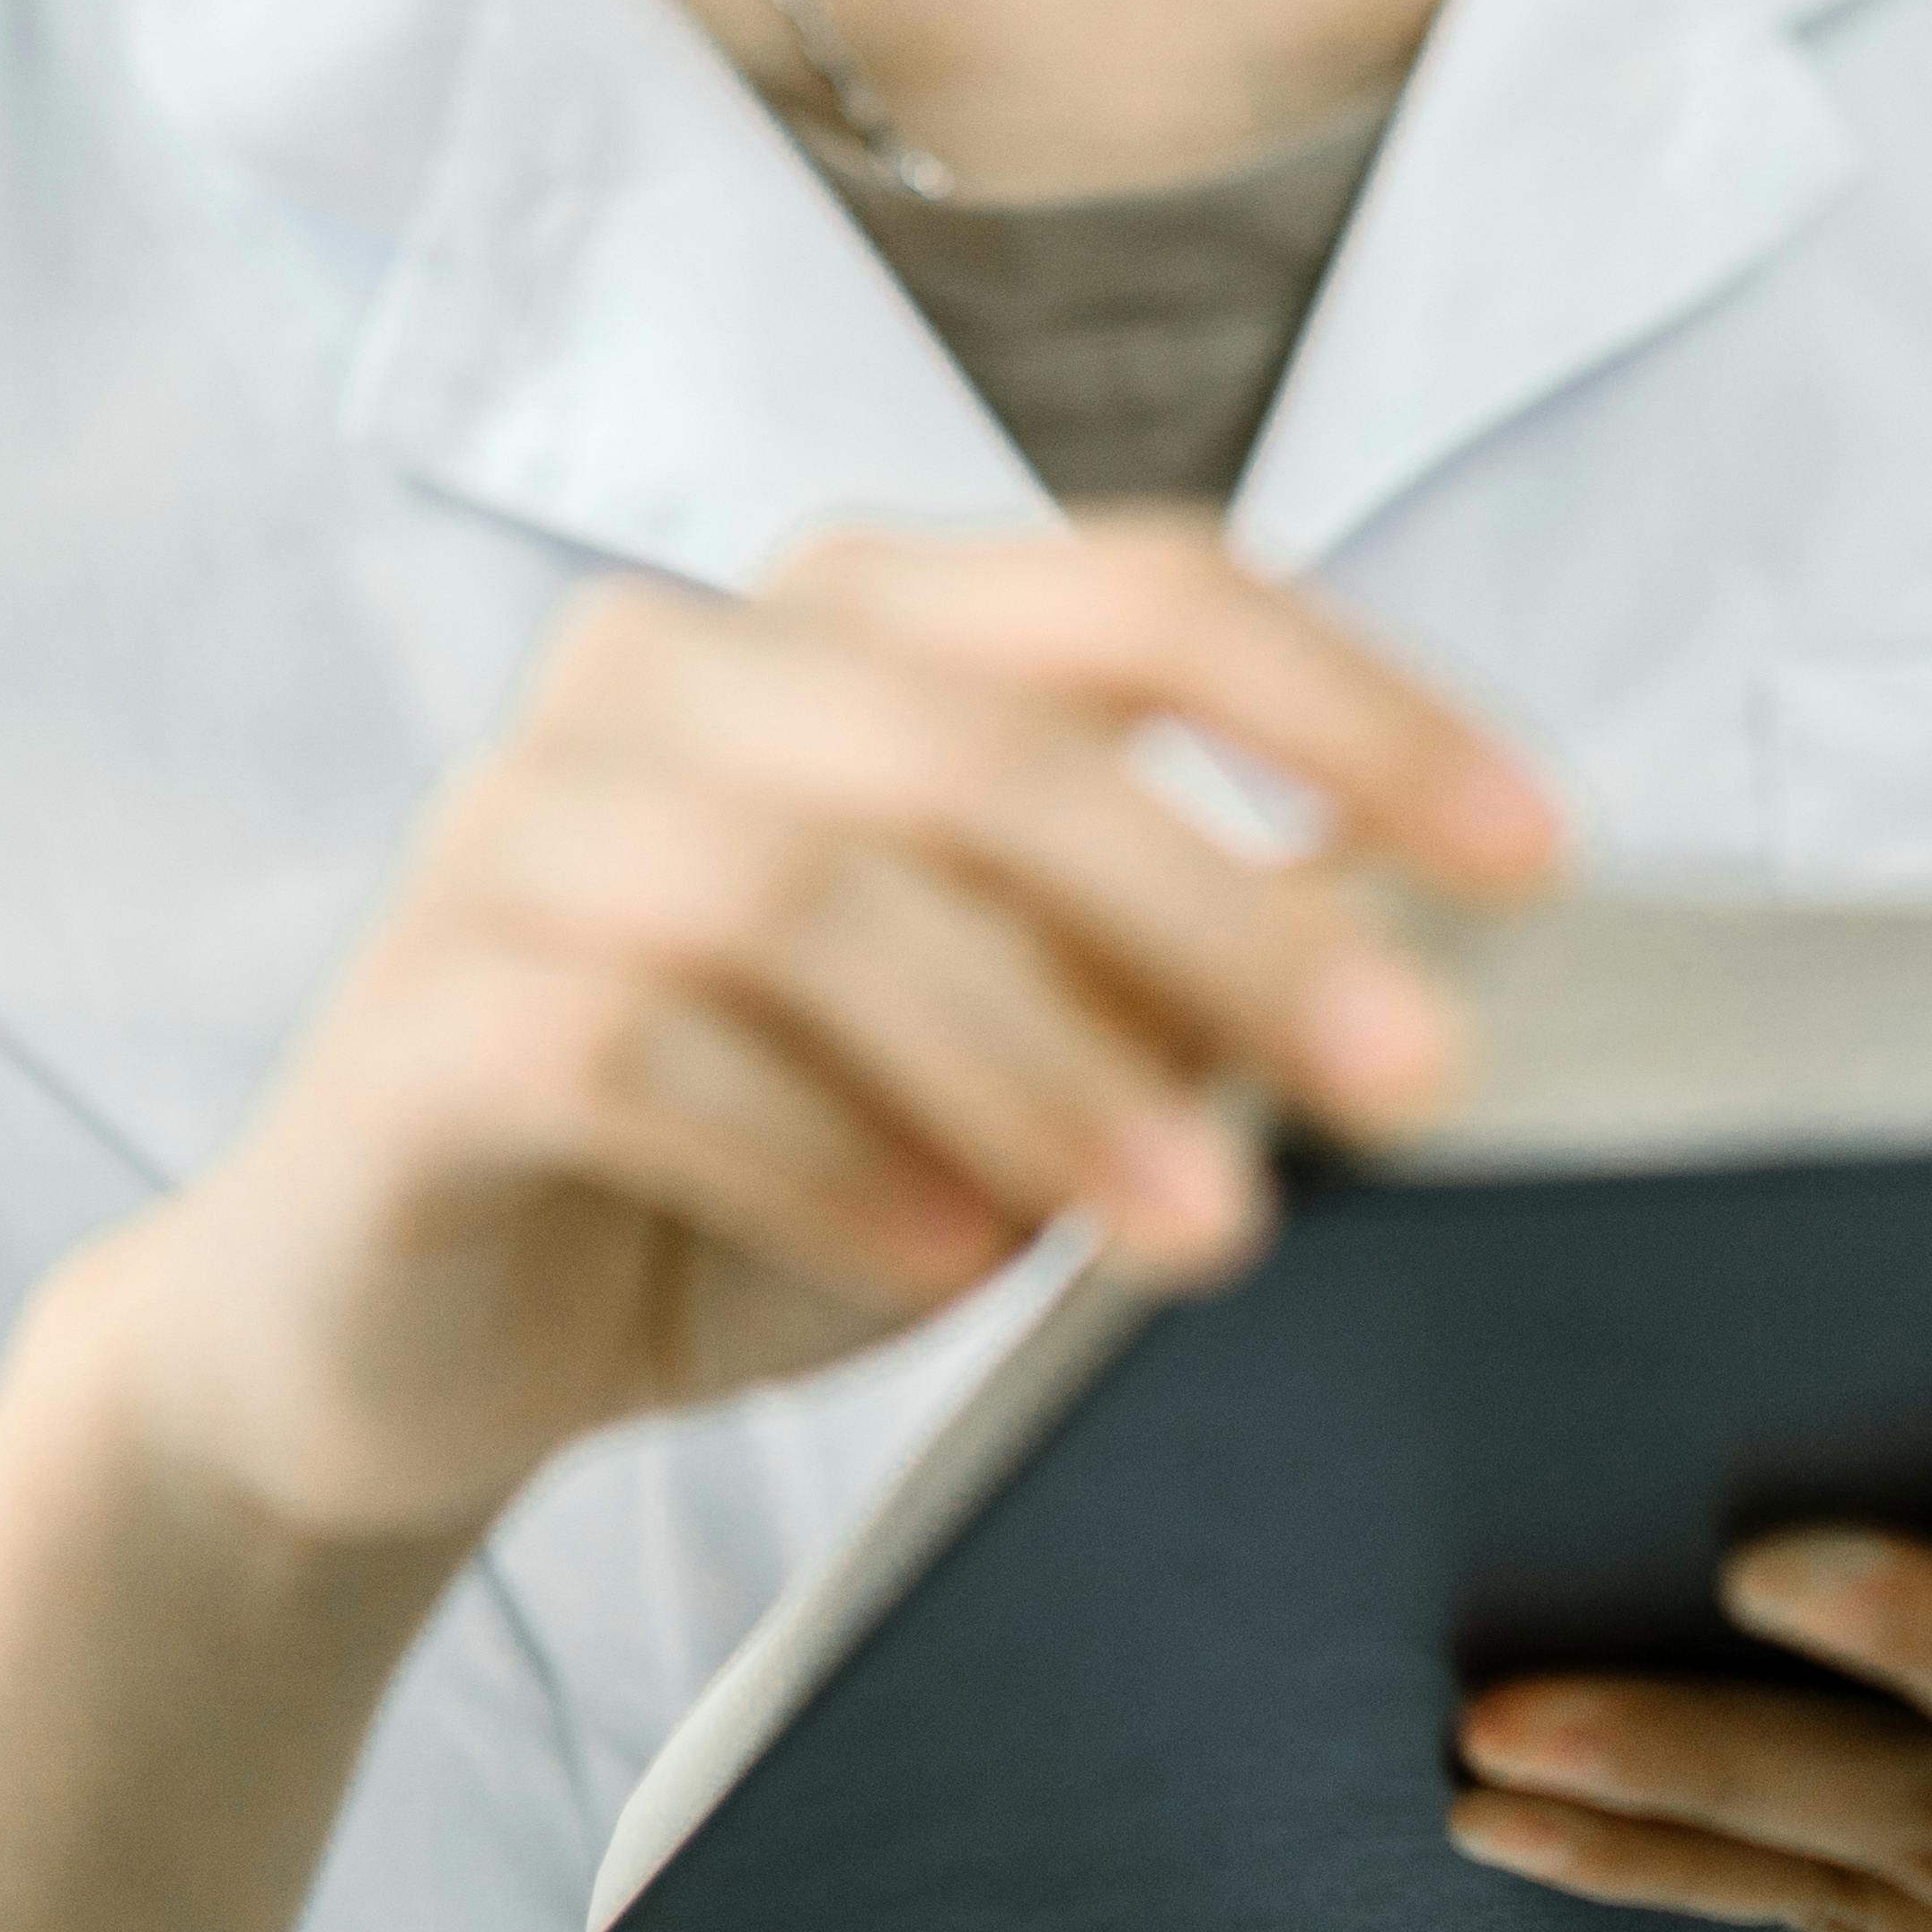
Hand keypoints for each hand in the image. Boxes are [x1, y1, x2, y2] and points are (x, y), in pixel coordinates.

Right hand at [106, 514, 1561, 1562]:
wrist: (394, 1342)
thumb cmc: (754, 1171)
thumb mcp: (1018, 1070)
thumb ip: (1177, 979)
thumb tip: (1428, 949)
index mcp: (853, 624)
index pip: (1143, 590)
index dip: (1355, 706)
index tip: (1538, 859)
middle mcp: (673, 669)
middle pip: (996, 742)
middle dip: (1229, 922)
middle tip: (1410, 1087)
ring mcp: (518, 824)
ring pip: (818, 895)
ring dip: (1043, 1069)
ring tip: (1206, 1233)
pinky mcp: (414, 1013)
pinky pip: (633, 1049)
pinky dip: (822, 1156)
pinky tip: (949, 1260)